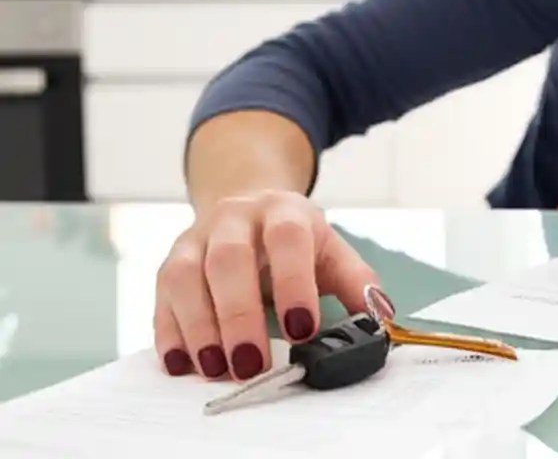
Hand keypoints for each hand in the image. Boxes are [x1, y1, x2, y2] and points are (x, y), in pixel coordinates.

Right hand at [153, 190, 379, 380]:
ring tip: (217, 368)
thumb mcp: (331, 251)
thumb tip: (380, 319)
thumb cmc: (294, 238)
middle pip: (229, 260)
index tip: (301, 330)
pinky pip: (161, 296)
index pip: (288, 239)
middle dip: (239, 316)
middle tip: (251, 364)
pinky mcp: (169, 262)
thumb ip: (357, 283)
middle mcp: (235, 218)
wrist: (248, 205)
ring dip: (199, 328)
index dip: (293, 283)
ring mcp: (196, 238)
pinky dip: (169, 333)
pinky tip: (182, 363)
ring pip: (186, 277)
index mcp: (284, 211)